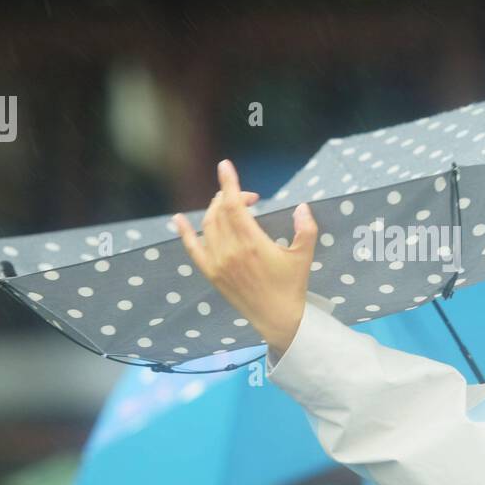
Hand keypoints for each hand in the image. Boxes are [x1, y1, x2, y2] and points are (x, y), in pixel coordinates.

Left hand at [175, 160, 317, 353]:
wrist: (278, 318)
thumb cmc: (292, 285)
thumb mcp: (304, 255)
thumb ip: (305, 229)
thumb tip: (302, 206)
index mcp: (252, 243)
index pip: (234, 205)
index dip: (229, 183)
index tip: (225, 165)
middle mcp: (230, 251)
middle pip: (220, 211)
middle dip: (231, 196)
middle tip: (248, 198)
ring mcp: (218, 263)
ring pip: (208, 225)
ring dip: (216, 208)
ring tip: (230, 205)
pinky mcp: (212, 273)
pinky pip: (193, 249)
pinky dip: (184, 232)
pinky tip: (178, 219)